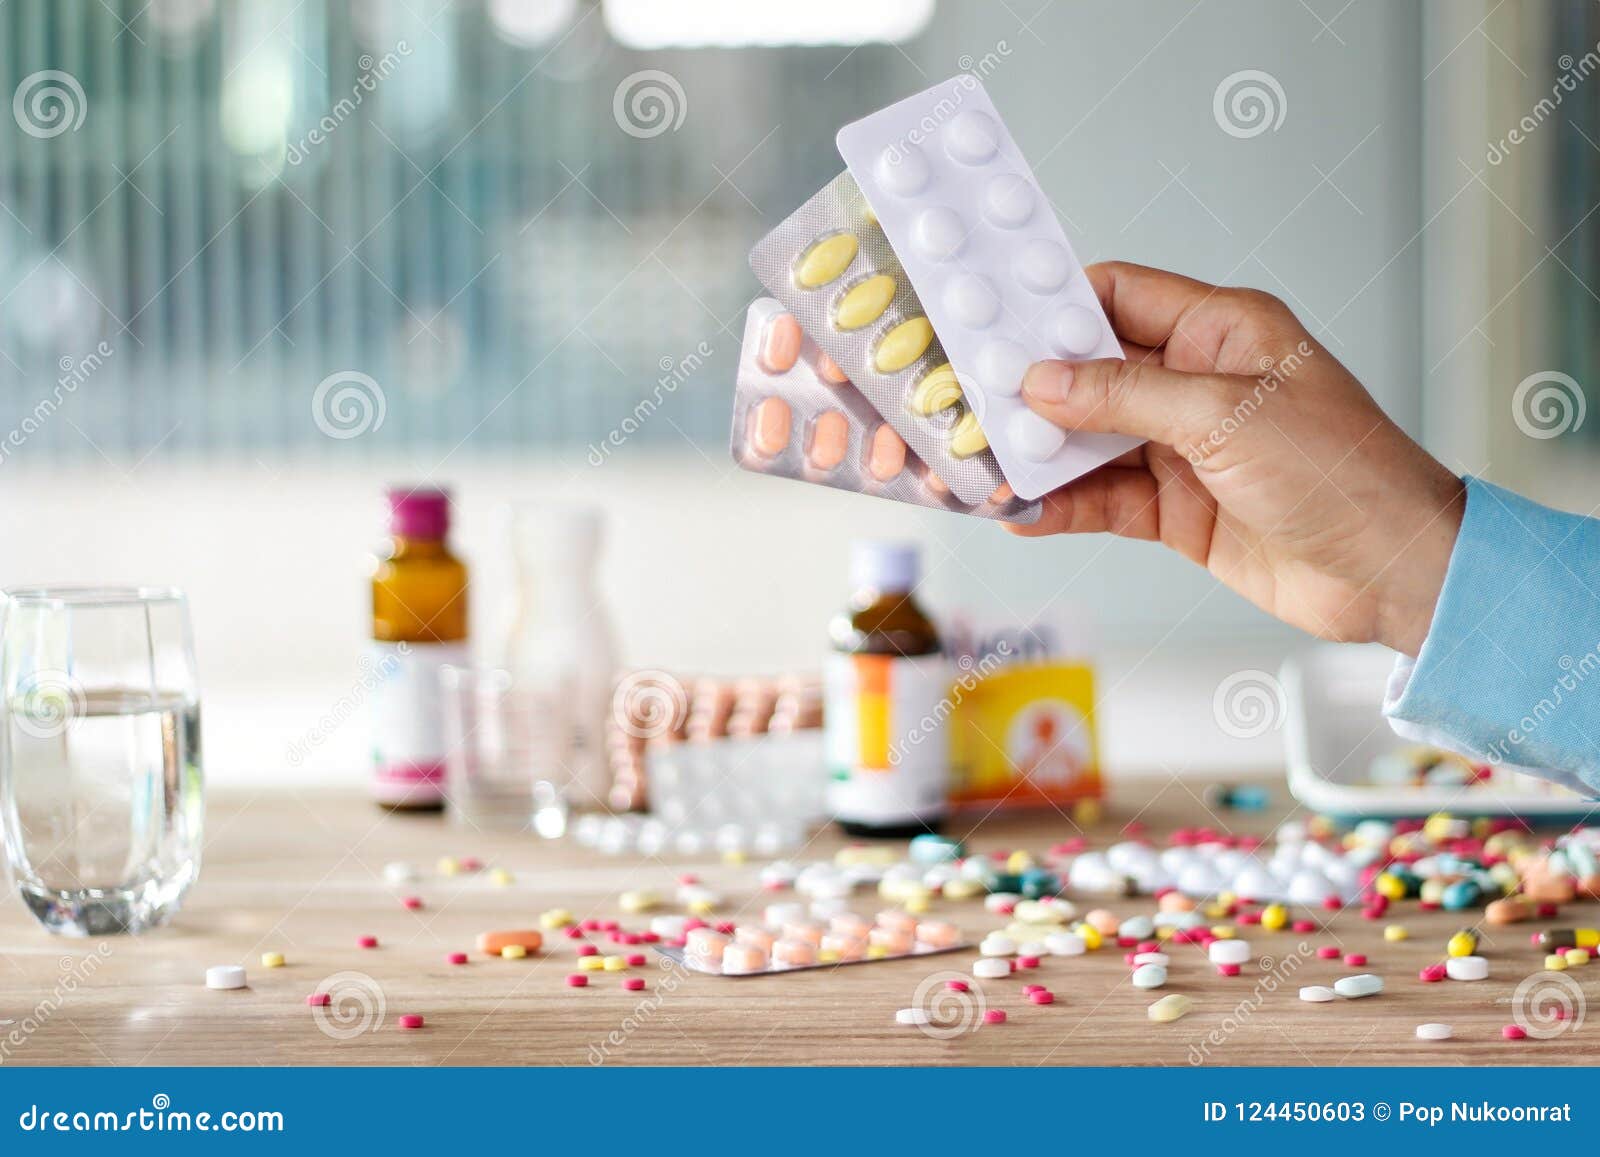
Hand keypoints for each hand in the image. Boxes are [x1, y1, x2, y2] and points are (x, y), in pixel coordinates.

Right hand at [1008, 261, 1464, 656]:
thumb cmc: (1343, 472)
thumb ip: (1126, 396)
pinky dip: (1061, 507)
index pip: (1119, 296)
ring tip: (983, 467)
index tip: (994, 320)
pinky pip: (1102, 501)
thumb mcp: (1225, 416)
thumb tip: (1044, 382)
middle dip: (1031, 390)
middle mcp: (1195, 384)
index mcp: (1221, 331)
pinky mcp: (1176, 510)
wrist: (1390, 572)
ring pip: (1088, 443)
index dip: (1056, 306)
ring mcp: (1183, 449)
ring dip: (1038, 457)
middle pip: (1090, 374)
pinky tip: (1024, 511)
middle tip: (967, 402)